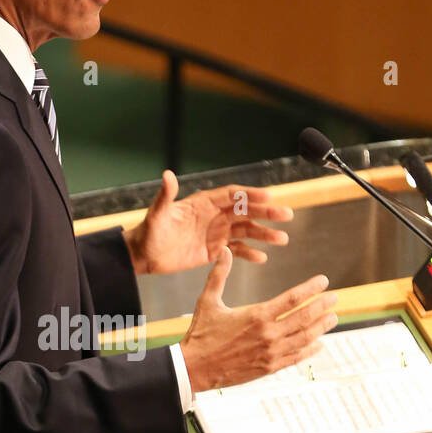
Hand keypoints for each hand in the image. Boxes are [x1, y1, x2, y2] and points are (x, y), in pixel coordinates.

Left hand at [124, 170, 292, 275]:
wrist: (144, 255)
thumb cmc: (148, 232)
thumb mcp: (157, 214)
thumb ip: (165, 195)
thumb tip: (167, 175)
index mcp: (203, 203)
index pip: (232, 195)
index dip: (250, 195)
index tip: (269, 196)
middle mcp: (214, 216)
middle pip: (245, 211)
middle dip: (266, 213)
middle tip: (287, 215)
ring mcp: (216, 233)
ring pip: (246, 230)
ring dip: (264, 234)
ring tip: (282, 239)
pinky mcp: (214, 250)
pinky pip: (236, 251)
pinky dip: (250, 254)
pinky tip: (263, 258)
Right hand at [180, 248, 337, 392]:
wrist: (195, 368)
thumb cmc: (200, 334)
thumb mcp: (207, 301)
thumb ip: (219, 275)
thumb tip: (225, 250)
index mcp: (257, 315)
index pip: (292, 298)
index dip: (311, 288)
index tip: (324, 281)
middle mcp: (268, 334)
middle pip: (304, 317)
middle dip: (322, 306)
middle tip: (334, 298)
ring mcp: (271, 352)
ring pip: (305, 337)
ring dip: (322, 327)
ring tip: (333, 318)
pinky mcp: (269, 367)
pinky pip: (296, 357)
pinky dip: (310, 350)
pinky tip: (319, 344)